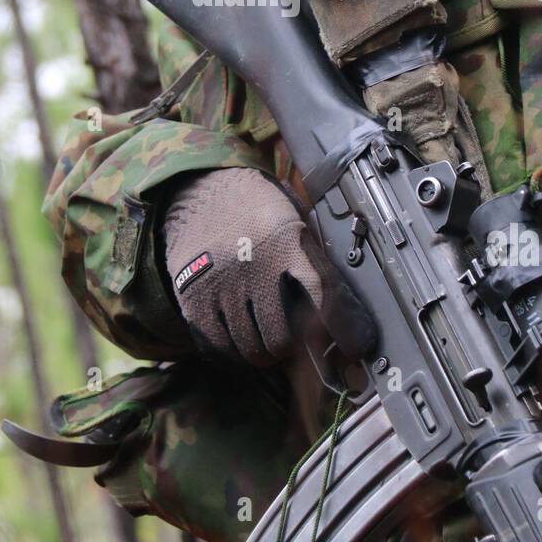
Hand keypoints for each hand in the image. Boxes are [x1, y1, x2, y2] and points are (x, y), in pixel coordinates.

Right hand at [162, 166, 374, 367]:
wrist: (202, 187)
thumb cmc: (255, 207)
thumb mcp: (293, 220)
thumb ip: (313, 262)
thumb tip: (339, 315)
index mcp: (283, 242)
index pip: (319, 296)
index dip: (336, 329)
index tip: (350, 348)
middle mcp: (251, 265)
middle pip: (279, 336)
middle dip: (289, 349)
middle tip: (290, 345)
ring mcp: (218, 284)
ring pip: (249, 348)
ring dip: (262, 355)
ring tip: (265, 347)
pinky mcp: (192, 296)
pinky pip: (216, 345)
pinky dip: (231, 355)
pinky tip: (238, 347)